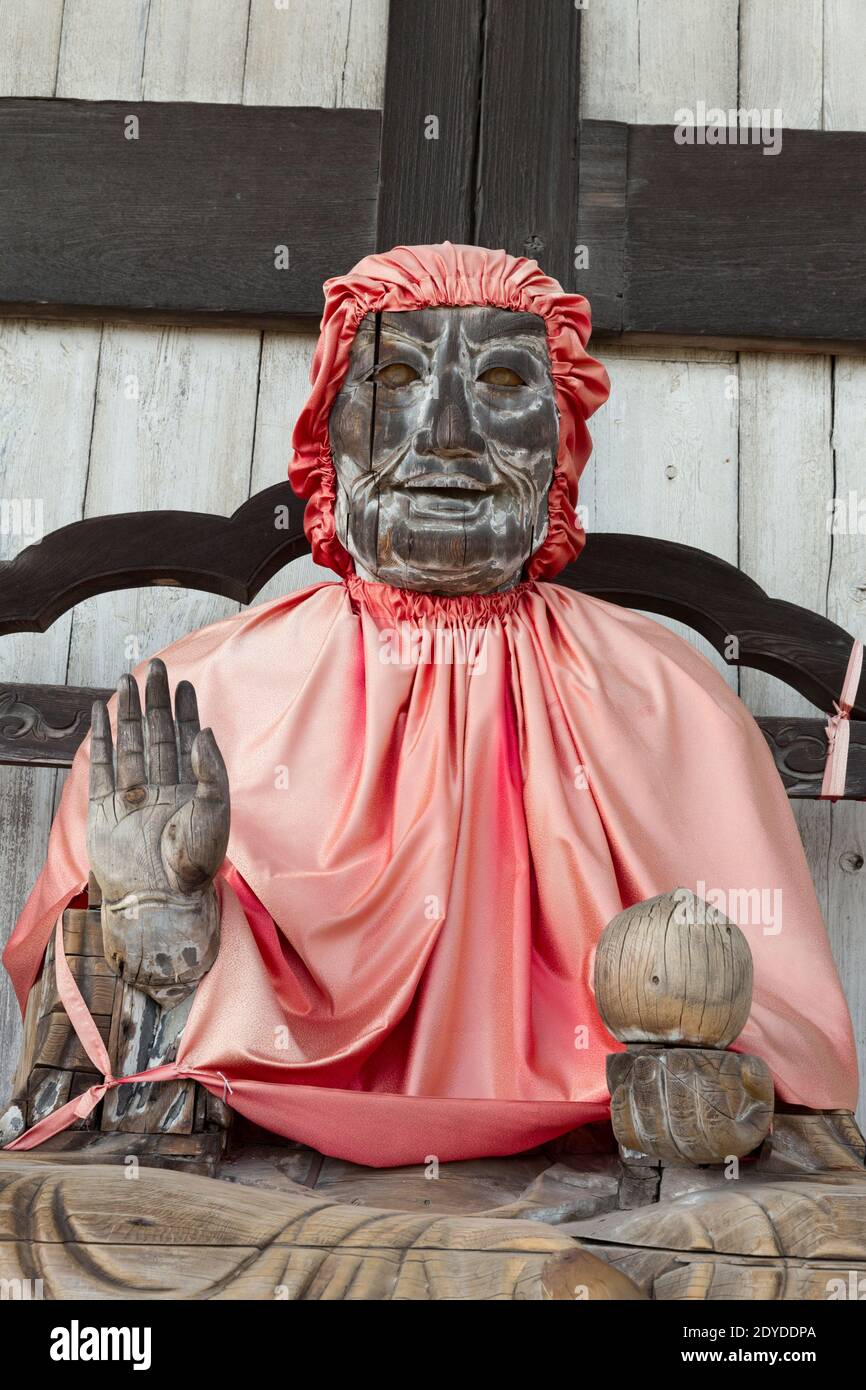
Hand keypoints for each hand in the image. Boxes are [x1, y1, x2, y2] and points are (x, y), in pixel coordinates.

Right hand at [87, 659, 229, 1005]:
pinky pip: (103, 765)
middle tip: (154, 666)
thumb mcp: (215, 814)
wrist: (159, 902)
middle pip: (156, 732)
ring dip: (128, 712)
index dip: (184, 709)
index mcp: (190, 787)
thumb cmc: (194, 866)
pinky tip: (103, 714)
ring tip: (127, 680)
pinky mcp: (105, 808)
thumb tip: (203, 731)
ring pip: (130, 743)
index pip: (186, 737)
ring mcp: (132, 795)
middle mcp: (161, 786)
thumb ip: (211, 771)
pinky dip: (102, 739)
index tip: (183, 681)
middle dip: (155, 700)